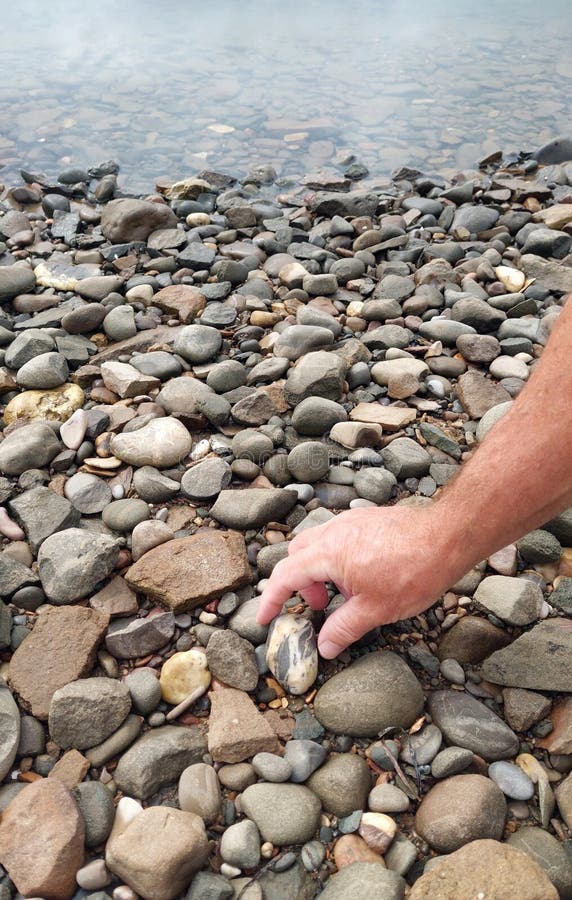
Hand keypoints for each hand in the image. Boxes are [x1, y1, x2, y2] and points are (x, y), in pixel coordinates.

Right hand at [257, 505, 453, 658]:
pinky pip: (336, 537)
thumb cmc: (413, 571)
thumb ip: (343, 628)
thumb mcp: (376, 610)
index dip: (271, 600)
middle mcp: (332, 532)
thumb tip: (323, 647)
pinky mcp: (366, 519)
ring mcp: (349, 521)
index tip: (265, 618)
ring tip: (346, 592)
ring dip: (319, 570)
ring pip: (316, 544)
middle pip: (296, 556)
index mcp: (327, 554)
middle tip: (319, 607)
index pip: (284, 576)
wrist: (447, 537)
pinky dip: (336, 558)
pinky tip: (362, 575)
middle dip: (299, 584)